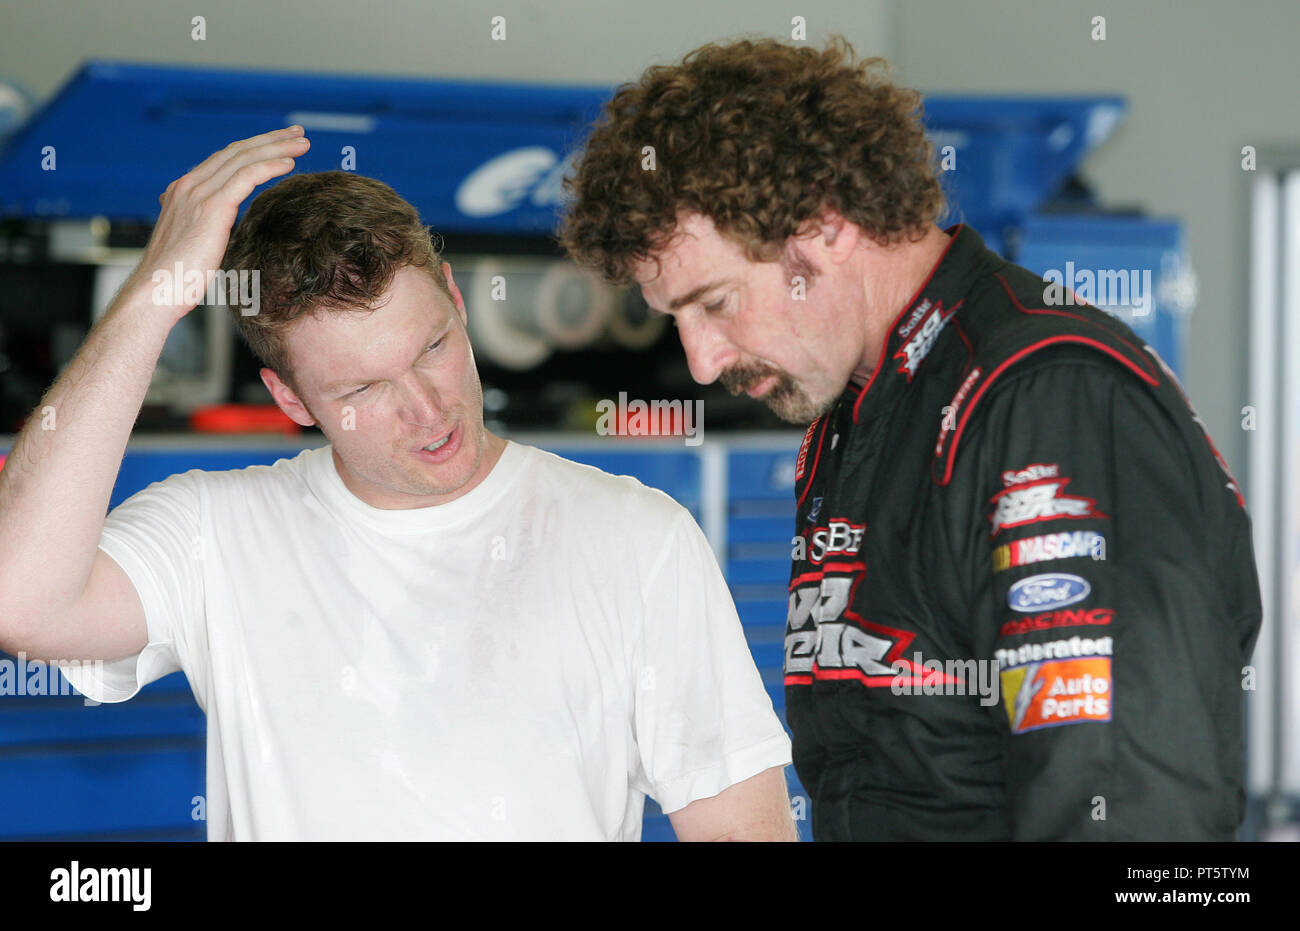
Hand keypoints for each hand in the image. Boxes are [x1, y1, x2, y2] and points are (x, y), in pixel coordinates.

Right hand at [122, 125, 310, 318]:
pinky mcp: (212, 207)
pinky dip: (270, 166)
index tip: (278, 143)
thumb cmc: (175, 279)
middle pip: (236, 152)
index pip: (224, 160)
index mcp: (183, 191)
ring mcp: (197, 193)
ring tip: (303, 143)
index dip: (253, 148)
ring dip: (277, 148)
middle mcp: (188, 185)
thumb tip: (218, 230)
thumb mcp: (191, 244)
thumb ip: (205, 228)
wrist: (155, 291)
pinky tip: (290, 163)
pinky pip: (246, 176)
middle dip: (270, 139)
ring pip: (244, 159)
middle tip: (297, 132)